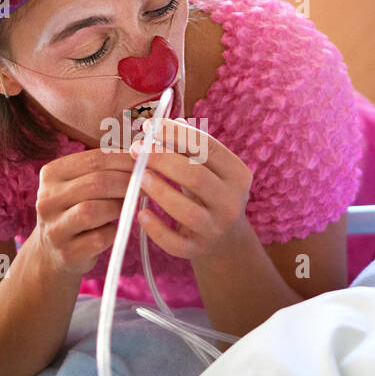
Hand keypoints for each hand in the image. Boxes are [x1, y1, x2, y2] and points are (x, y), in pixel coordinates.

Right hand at [34, 147, 138, 276]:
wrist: (52, 253)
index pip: (94, 159)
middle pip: (96, 183)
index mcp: (51, 174)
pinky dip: (113, 232)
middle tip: (148, 187)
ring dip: (119, 207)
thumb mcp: (81, 184)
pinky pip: (99, 238)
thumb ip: (104, 168)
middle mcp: (46, 199)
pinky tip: (115, 230)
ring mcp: (54, 228)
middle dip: (127, 183)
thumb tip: (144, 156)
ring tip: (129, 206)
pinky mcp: (67, 253)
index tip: (147, 163)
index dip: (126, 160)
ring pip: (94, 210)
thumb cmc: (77, 211)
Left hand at [129, 117, 253, 260]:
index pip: (208, 148)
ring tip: (138, 176)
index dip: (177, 134)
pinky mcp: (198, 250)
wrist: (223, 237)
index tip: (150, 126)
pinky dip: (156, 229)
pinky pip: (175, 243)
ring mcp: (216, 229)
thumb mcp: (207, 167)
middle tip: (136, 149)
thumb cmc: (207, 191)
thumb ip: (186, 146)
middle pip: (196, 176)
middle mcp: (232, 203)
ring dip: (160, 191)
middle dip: (163, 159)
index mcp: (238, 175)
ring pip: (187, 210)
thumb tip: (155, 125)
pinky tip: (140, 213)